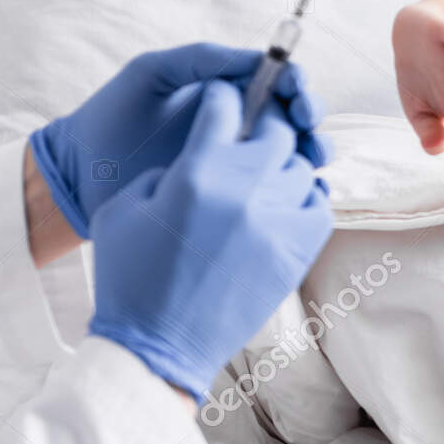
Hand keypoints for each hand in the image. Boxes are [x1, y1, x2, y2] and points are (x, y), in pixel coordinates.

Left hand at [29, 43, 330, 237]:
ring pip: (292, 154)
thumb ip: (200, 59)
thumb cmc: (110, 117)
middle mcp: (238, 124)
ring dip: (310, 153)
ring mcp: (236, 162)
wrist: (81, 176)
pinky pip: (274, 191)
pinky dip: (297, 189)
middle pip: (294, 116)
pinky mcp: (230, 198)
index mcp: (225, 91)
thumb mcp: (150, 74)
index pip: (276, 80)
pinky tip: (300, 191)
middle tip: (305, 127)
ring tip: (306, 162)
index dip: (295, 84)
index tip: (296, 94)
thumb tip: (257, 57)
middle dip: (310, 118)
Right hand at [86, 79, 333, 398]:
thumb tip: (202, 157)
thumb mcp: (124, 208)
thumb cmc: (130, 278)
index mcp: (196, 171)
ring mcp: (277, 219)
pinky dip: (306, 198)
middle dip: (265, 124)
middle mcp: (243, 188)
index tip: (226, 102)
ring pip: (301, 165)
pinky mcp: (298, 250)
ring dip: (284, 165)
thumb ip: (165, 170)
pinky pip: (319, 204)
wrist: (157, 345)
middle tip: (255, 134)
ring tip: (265, 178)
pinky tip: (285, 205)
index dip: (225, 97)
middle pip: (276, 129)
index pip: (226, 105)